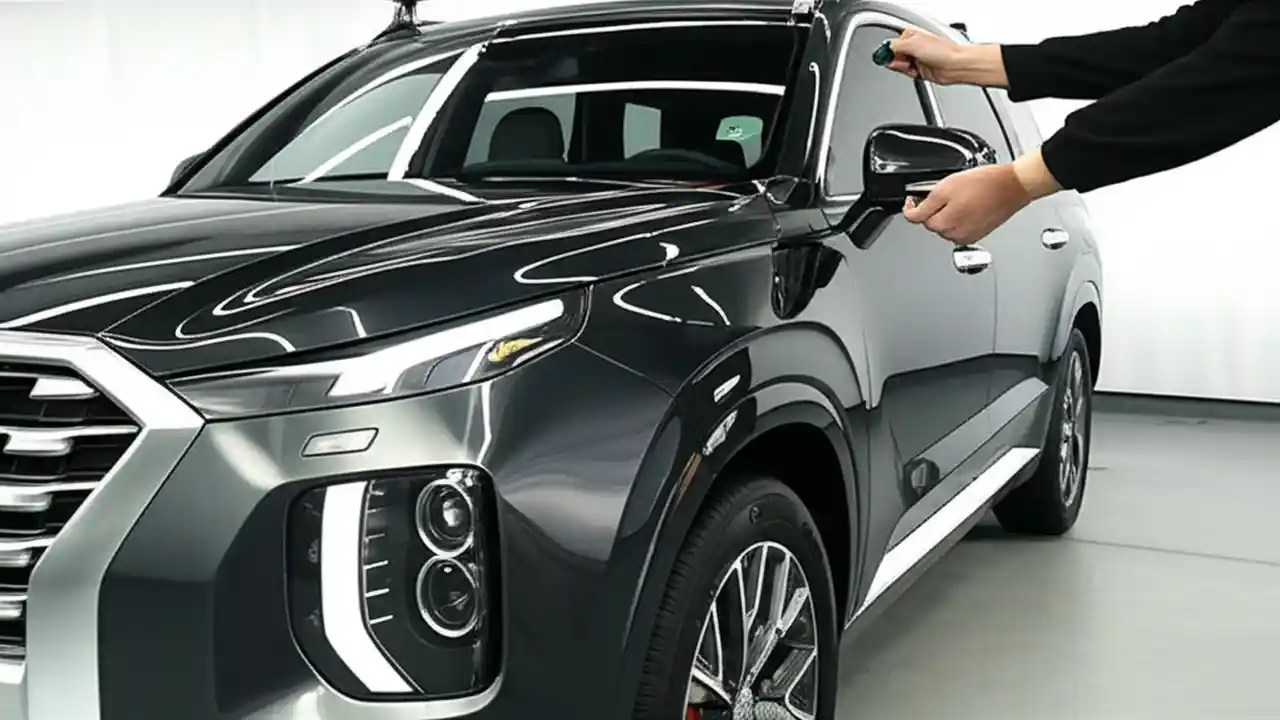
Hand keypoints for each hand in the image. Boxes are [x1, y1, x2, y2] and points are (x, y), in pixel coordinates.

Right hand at [886, 28, 963, 83]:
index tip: (887, 58)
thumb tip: (885, 51)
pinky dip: (909, 74)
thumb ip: (894, 47)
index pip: (890, 44)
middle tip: (904, 62)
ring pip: (899, 66)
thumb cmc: (942, 51)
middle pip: (894, 56)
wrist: (954, 65)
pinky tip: (915, 72)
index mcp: (910, 35)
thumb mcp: (912, 44)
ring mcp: (916, 58)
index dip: (888, 52)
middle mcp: (913, 46)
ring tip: (913, 67)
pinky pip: (906, 74)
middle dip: (897, 61)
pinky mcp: (919, 69)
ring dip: (903, 68)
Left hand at [902, 164, 1032, 245]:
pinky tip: (969, 205)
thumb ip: (926, 203)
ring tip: (961, 198)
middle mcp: (954, 235)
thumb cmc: (985, 184)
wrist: (1012, 186)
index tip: (912, 199)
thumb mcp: (946, 187)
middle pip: (932, 223)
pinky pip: (960, 228)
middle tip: (944, 193)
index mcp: (944, 223)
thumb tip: (913, 211)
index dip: (912, 206)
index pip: (916, 219)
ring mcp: (967, 236)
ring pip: (946, 226)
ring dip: (947, 214)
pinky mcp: (977, 234)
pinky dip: (959, 218)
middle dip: (933, 209)